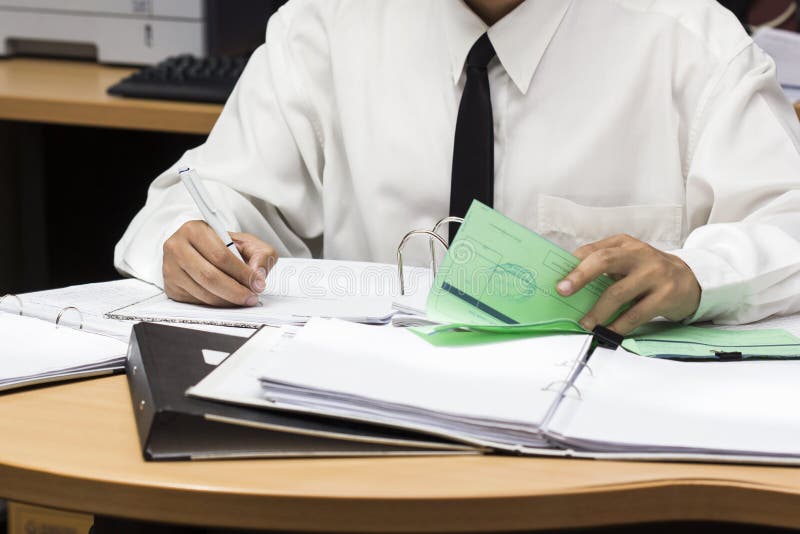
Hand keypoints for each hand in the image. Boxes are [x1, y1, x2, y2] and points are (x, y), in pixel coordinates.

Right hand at [162, 220, 277, 306]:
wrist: (201, 249)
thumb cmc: (224, 245)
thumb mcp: (247, 242)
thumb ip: (260, 255)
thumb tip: (258, 276)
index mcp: (194, 230)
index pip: (220, 256)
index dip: (241, 273)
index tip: (257, 283)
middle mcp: (177, 247)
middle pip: (209, 277)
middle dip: (236, 291)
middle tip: (252, 297)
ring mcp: (170, 268)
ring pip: (203, 293)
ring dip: (228, 300)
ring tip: (243, 298)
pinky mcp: (170, 286)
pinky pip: (196, 301)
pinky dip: (216, 304)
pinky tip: (227, 298)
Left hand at [556, 234, 700, 334]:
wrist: (690, 280)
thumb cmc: (648, 272)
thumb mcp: (627, 261)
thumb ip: (603, 267)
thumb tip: (569, 286)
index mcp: (624, 244)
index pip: (593, 250)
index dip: (573, 265)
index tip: (558, 281)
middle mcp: (639, 254)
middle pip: (604, 261)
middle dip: (580, 277)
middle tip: (563, 292)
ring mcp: (655, 273)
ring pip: (617, 293)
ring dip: (597, 312)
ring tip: (585, 324)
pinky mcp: (666, 294)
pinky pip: (636, 314)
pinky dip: (618, 325)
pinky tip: (607, 331)